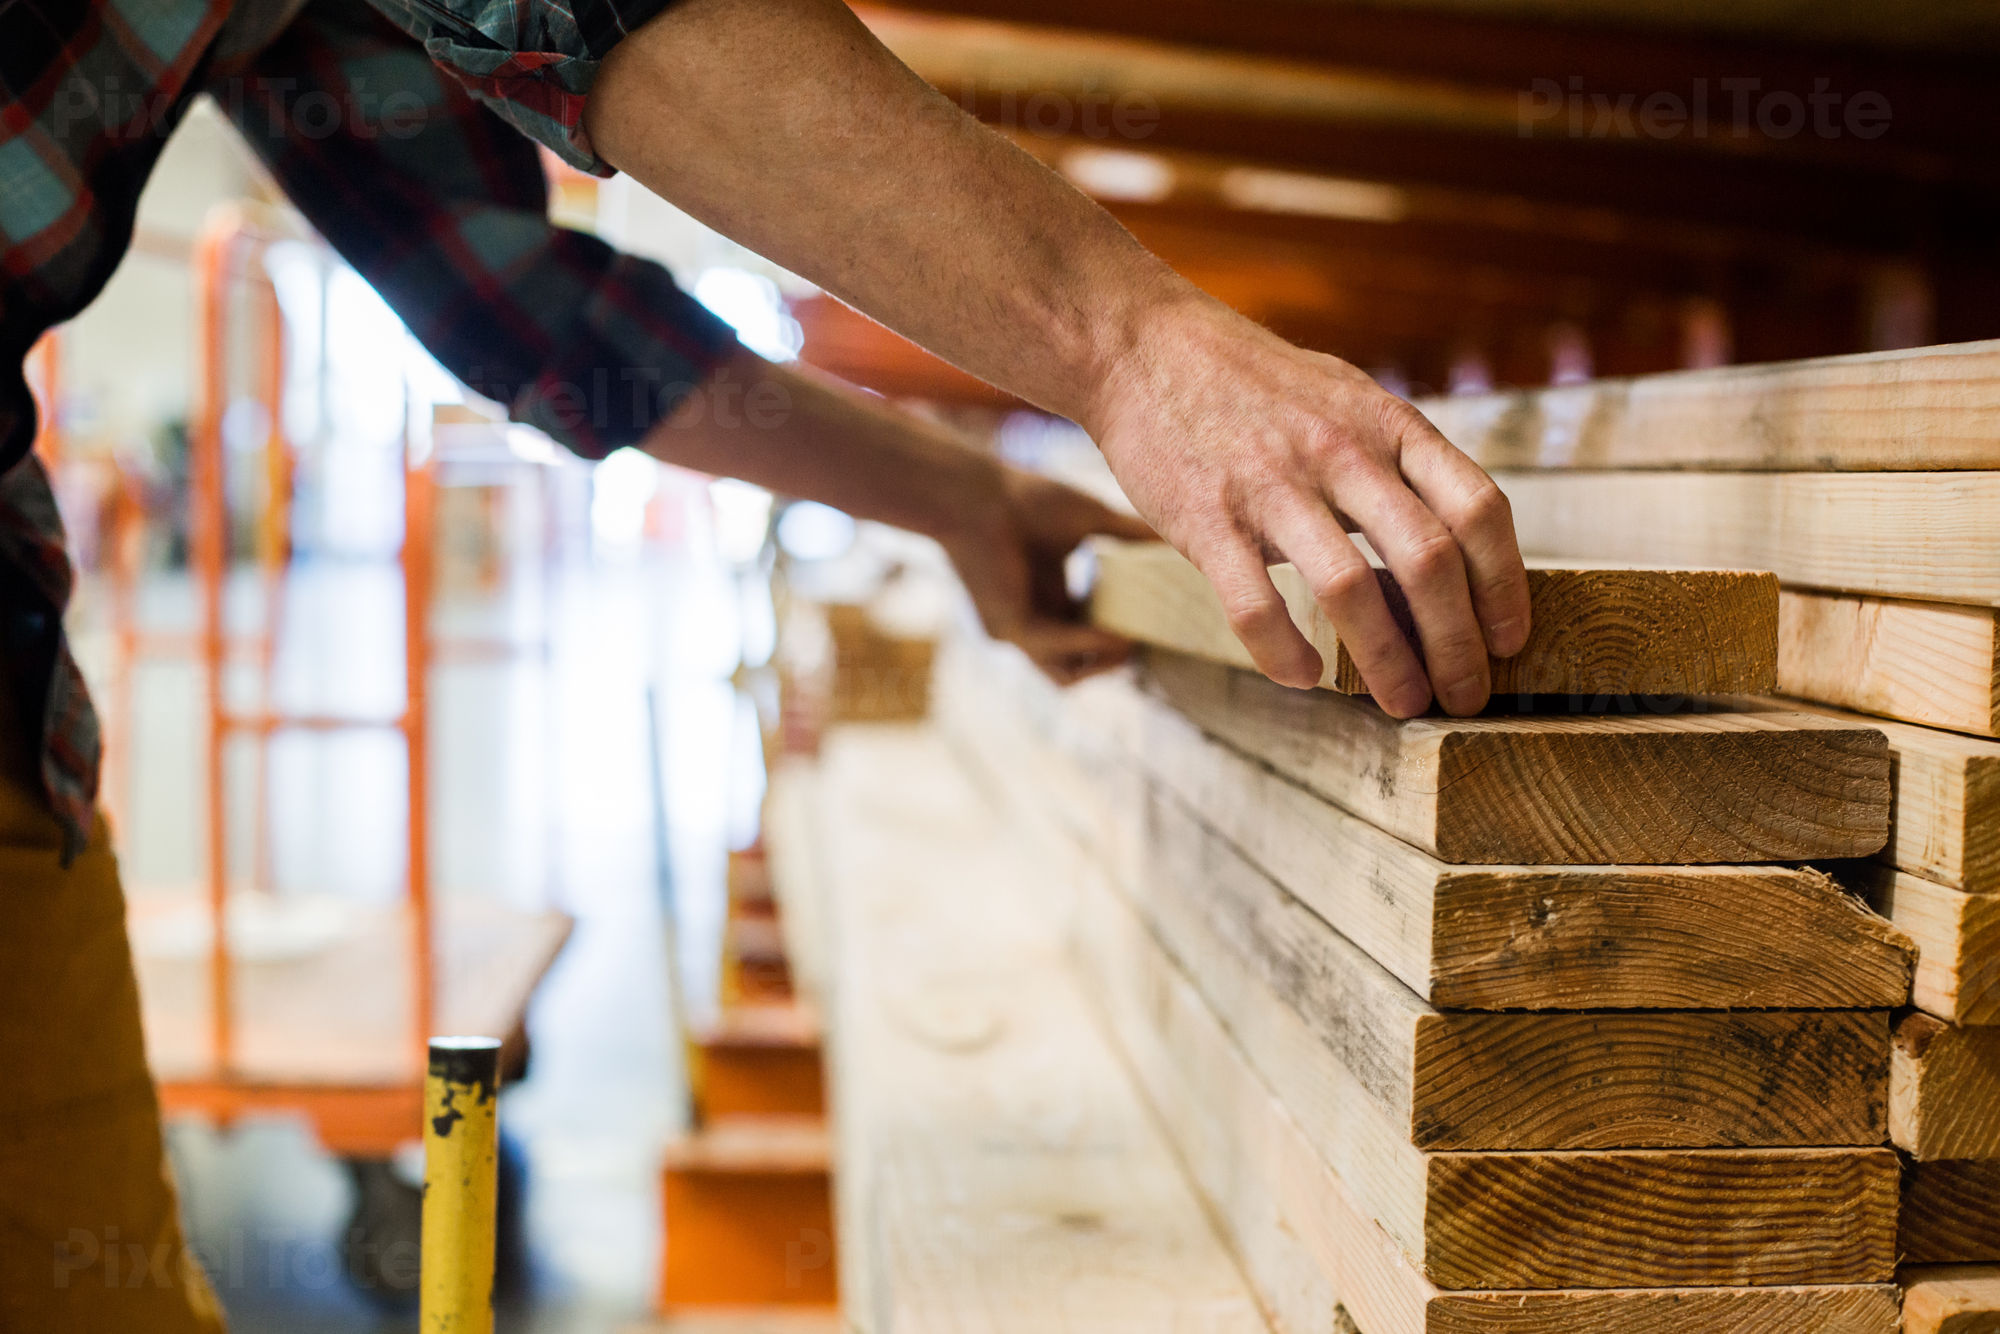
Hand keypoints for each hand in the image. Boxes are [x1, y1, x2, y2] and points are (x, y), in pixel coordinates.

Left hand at [943, 467, 1155, 684]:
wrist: (975, 492)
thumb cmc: (1023, 499)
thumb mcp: (1091, 519)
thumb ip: (1130, 532)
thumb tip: (1175, 533)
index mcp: (1049, 599)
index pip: (1088, 639)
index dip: (1121, 640)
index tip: (1155, 628)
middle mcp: (1033, 620)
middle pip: (1080, 667)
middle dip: (1116, 661)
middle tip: (1147, 640)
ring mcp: (1018, 630)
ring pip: (1066, 675)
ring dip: (1103, 665)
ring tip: (1132, 643)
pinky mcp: (1008, 627)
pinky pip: (1054, 650)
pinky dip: (1088, 645)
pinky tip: (1117, 635)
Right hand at [1083, 295, 1530, 716]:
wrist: (1144, 348)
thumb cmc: (1253, 383)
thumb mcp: (1347, 398)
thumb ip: (1397, 460)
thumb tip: (1451, 541)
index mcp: (1387, 424)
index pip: (1478, 509)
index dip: (1507, 585)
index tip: (1510, 639)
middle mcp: (1341, 453)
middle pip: (1430, 561)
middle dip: (1459, 645)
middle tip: (1465, 695)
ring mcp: (1273, 486)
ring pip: (1352, 590)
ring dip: (1387, 663)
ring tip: (1402, 703)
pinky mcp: (1207, 519)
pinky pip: (1255, 605)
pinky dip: (1285, 654)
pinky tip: (1302, 676)